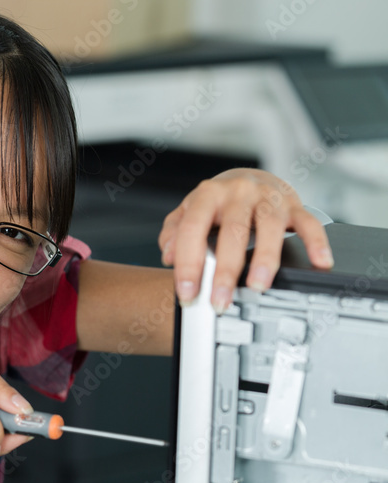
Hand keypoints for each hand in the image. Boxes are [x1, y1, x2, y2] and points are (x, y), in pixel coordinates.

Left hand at [158, 168, 333, 312]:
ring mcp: (268, 198)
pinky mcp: (294, 205)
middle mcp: (238, 193)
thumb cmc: (216, 202)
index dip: (188, 263)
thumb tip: (168, 256)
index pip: (193, 230)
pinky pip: (309, 224)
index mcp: (208, 195)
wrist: (247, 178)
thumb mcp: (188, 212)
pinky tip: (320, 263)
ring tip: (258, 287)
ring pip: (270, 228)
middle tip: (219, 300)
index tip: (187, 292)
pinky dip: (316, 243)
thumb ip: (173, 232)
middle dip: (225, 271)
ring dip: (265, 259)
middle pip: (232, 233)